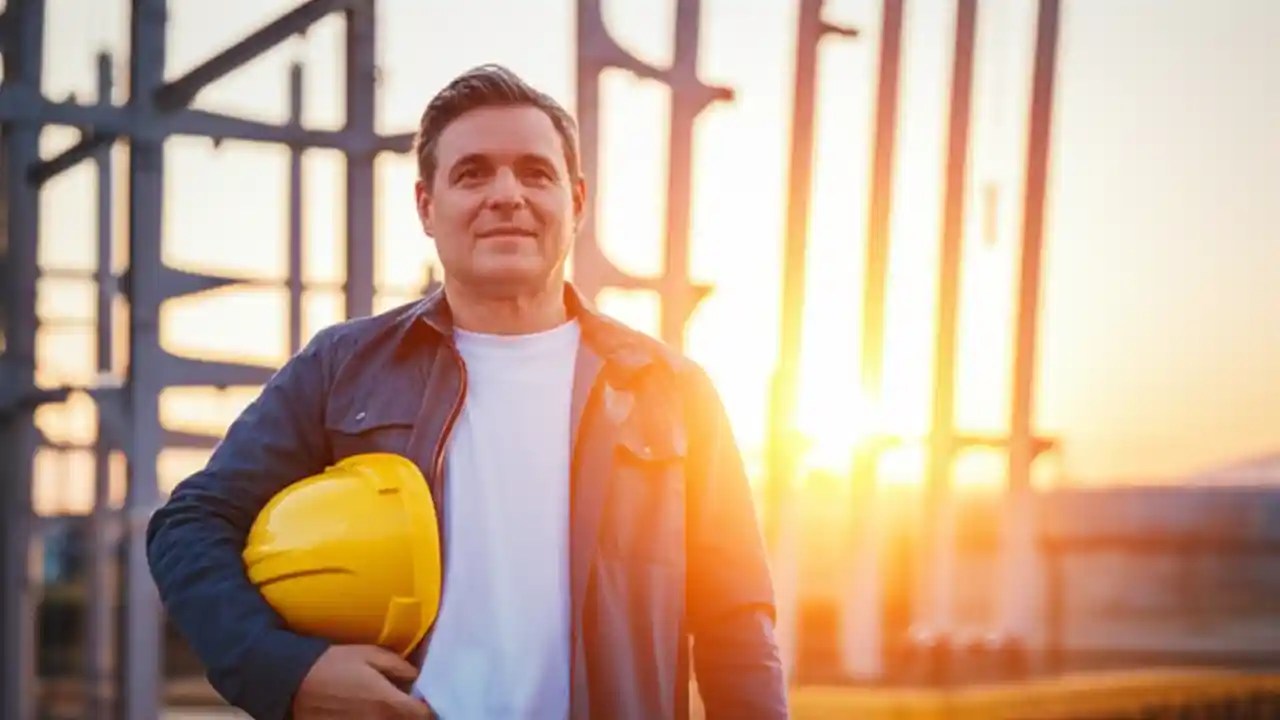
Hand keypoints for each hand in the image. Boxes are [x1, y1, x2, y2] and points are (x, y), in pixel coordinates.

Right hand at [291, 645, 431, 718]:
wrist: (293, 683)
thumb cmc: (334, 664)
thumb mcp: (370, 654)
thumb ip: (398, 667)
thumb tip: (416, 677)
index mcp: (389, 704)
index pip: (423, 715)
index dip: (426, 707)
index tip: (421, 698)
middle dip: (409, 714)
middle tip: (405, 701)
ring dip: (391, 718)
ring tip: (382, 705)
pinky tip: (366, 712)